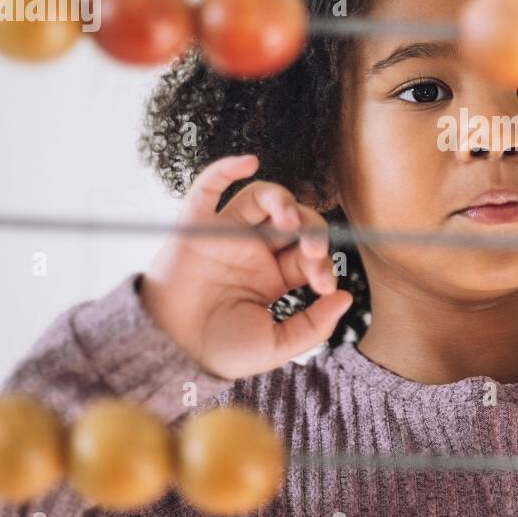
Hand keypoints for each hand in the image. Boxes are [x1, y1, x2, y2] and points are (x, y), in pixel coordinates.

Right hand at [140, 154, 352, 380]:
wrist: (170, 354)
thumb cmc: (220, 351)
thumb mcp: (276, 346)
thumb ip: (314, 325)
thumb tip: (346, 297)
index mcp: (274, 276)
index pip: (308, 253)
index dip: (322, 262)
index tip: (324, 285)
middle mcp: (253, 250)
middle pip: (293, 220)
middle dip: (312, 231)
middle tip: (313, 252)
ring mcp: (225, 236)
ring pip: (260, 198)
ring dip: (282, 201)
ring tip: (290, 220)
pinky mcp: (195, 227)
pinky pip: (207, 188)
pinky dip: (225, 169)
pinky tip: (248, 162)